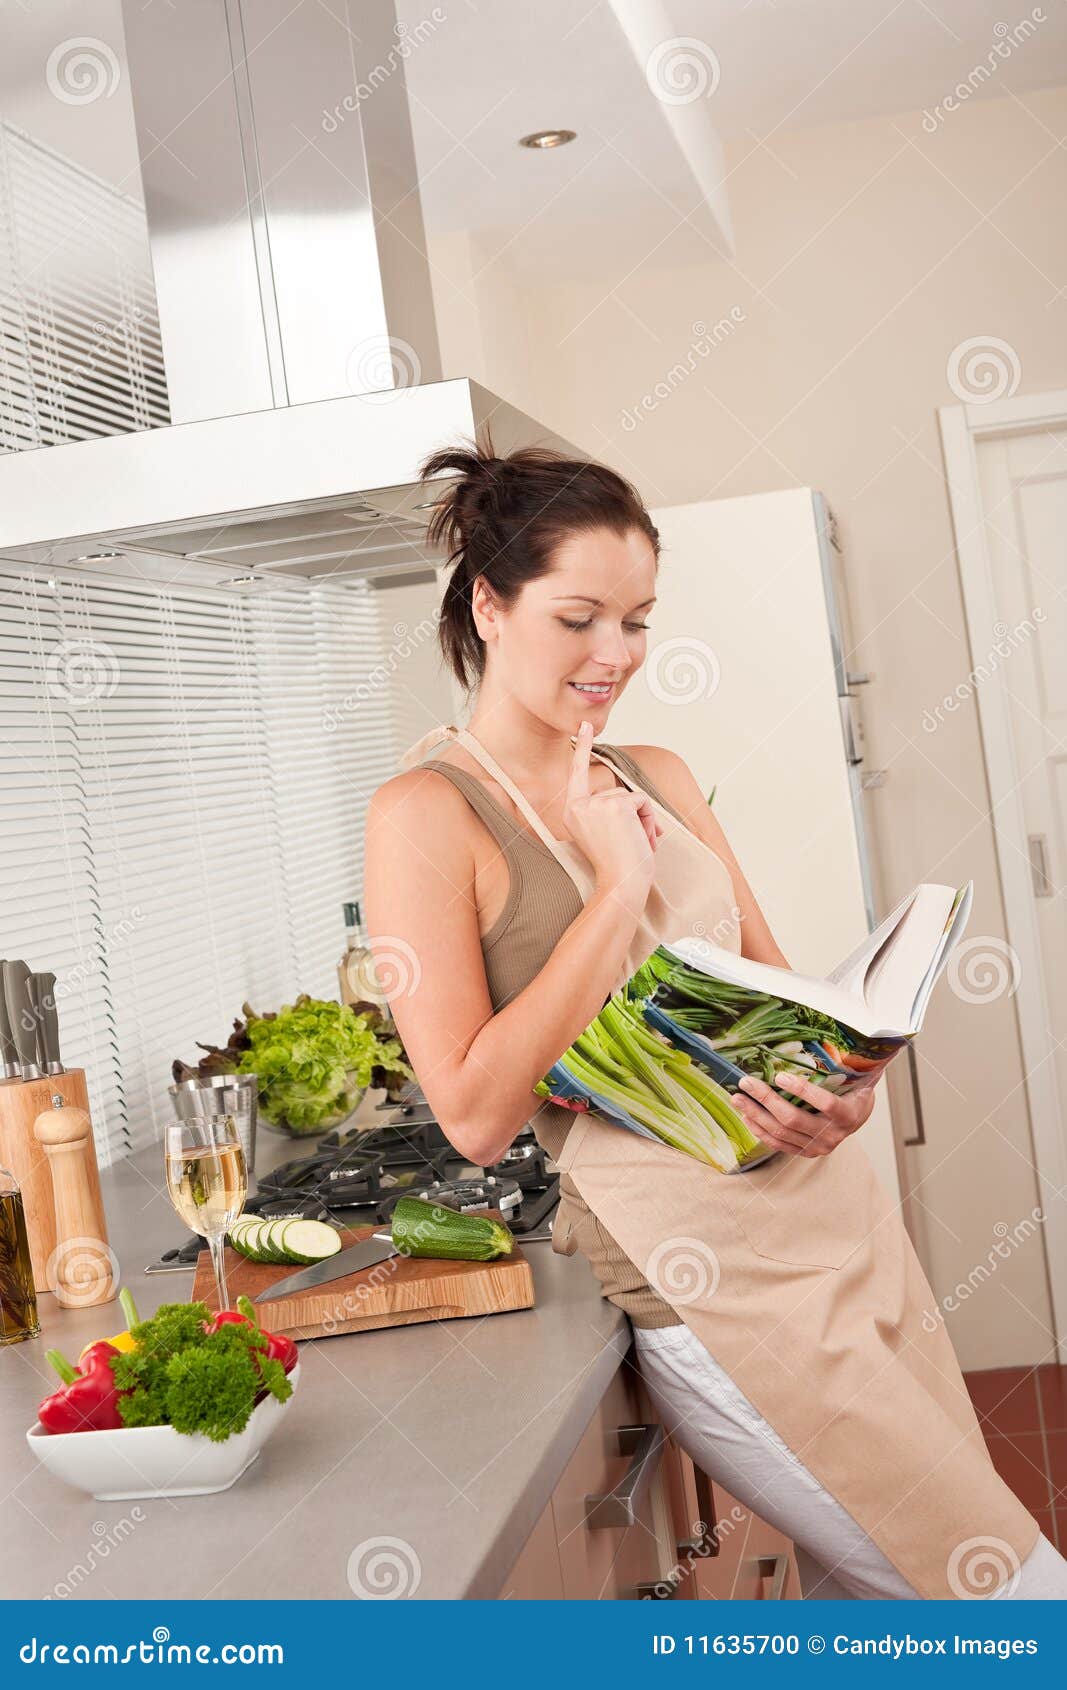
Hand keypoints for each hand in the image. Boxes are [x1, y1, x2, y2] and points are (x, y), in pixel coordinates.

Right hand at [563, 720, 662, 900]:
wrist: (620, 885)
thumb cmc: (617, 867)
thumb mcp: (606, 835)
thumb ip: (610, 814)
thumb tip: (634, 801)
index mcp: (572, 813)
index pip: (577, 774)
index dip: (584, 748)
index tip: (586, 725)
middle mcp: (578, 806)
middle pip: (617, 793)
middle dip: (634, 816)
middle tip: (637, 843)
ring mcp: (595, 804)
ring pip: (631, 798)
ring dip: (643, 821)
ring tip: (639, 845)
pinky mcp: (614, 805)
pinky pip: (641, 801)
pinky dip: (649, 820)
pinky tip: (643, 839)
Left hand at [731, 1065, 883, 1156]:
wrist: (857, 1119)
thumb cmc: (855, 1090)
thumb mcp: (861, 1076)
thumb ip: (855, 1060)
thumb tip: (863, 1034)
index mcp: (849, 1114)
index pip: (826, 1104)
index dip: (803, 1091)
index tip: (780, 1075)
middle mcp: (833, 1135)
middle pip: (794, 1119)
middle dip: (766, 1099)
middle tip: (746, 1082)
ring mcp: (818, 1147)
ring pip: (782, 1132)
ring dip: (756, 1114)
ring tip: (737, 1097)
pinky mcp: (805, 1153)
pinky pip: (778, 1144)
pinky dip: (760, 1130)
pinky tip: (746, 1115)